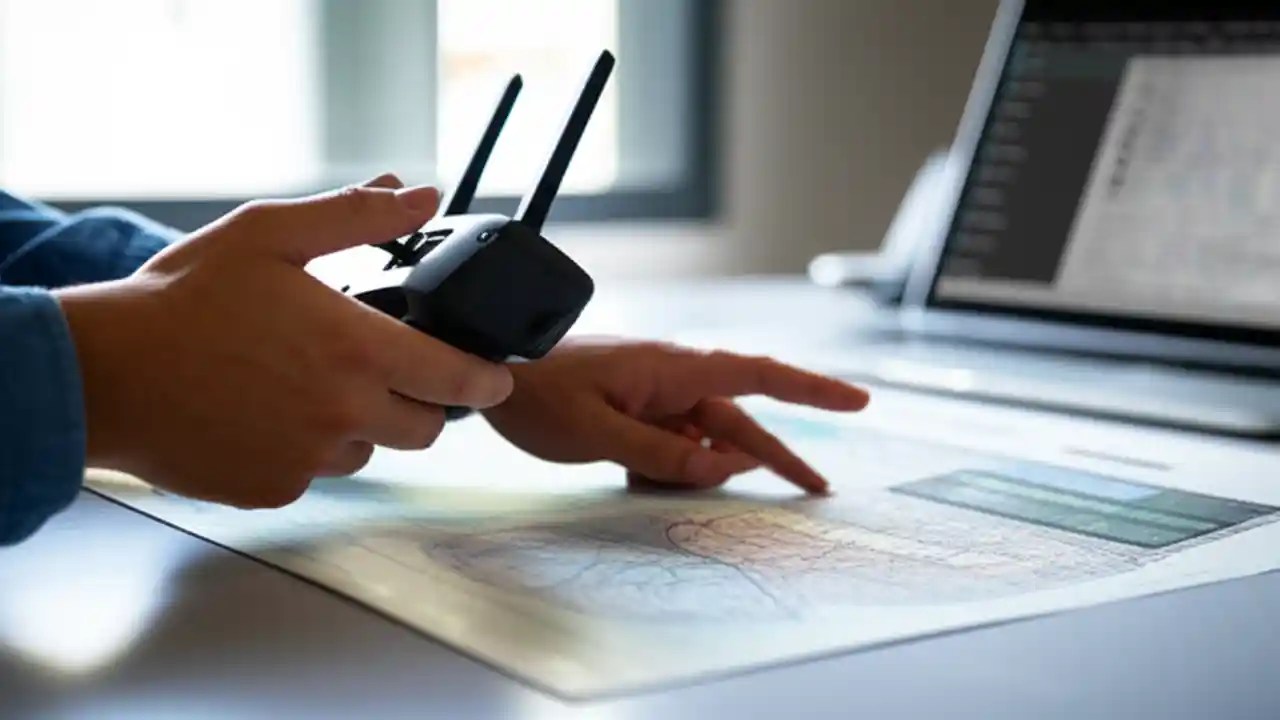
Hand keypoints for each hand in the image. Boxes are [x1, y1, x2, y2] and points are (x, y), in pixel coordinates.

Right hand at [56, 174, 512, 508]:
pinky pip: (314, 473)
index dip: (487, 379)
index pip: (458, 379)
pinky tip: (268, 413)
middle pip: (426, 428)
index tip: (497, 377)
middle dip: (423, 402)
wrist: (106, 372)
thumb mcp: (270, 234)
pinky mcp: (273, 488)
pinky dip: (306, 449)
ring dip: (360, 425)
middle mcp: (344, 413)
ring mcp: (309, 459)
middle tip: (390, 372)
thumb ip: (357, 216)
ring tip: (308, 384)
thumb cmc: (184, 298)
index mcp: (357, 349)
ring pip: (369, 451)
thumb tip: (423, 196)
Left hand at [482, 338, 868, 493]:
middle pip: (740, 422)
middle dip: (777, 456)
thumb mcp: (595, 430)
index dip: (812, 389)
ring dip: (707, 468)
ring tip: (679, 480)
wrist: (489, 373)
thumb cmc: (537, 391)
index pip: (759, 375)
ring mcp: (656, 398)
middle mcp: (673, 380)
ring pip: (705, 441)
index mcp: (673, 369)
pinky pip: (673, 446)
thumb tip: (721, 470)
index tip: (856, 399)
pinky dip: (669, 467)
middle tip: (818, 489)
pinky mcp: (638, 413)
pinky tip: (639, 476)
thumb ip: (659, 453)